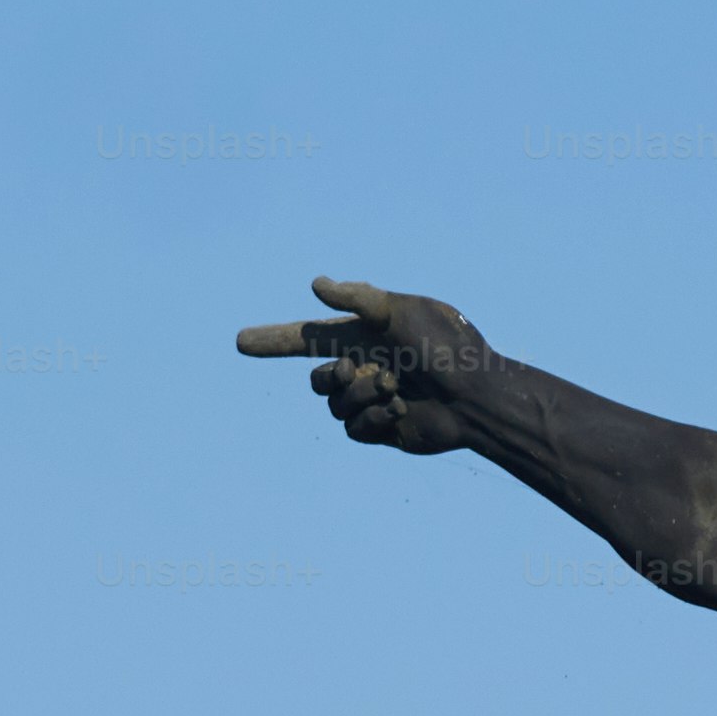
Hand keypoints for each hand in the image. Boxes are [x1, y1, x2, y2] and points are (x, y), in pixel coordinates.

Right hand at [234, 276, 490, 454]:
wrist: (477, 397)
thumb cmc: (447, 347)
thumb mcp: (403, 311)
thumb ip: (357, 298)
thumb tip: (315, 286)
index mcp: (365, 336)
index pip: (308, 337)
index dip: (273, 340)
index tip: (239, 342)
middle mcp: (365, 366)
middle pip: (316, 378)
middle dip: (334, 376)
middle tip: (359, 371)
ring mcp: (371, 399)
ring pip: (333, 405)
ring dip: (360, 396)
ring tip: (395, 389)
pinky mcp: (380, 429)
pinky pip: (352, 428)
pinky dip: (373, 417)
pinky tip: (401, 411)